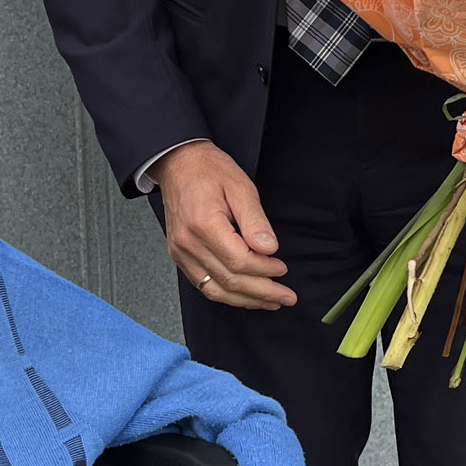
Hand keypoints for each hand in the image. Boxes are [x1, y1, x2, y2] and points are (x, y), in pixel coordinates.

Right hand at [149, 140, 295, 311]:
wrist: (178, 164)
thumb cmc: (209, 171)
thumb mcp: (241, 187)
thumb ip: (255, 220)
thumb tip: (268, 248)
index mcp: (204, 224)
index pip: (239, 261)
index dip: (264, 270)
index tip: (282, 268)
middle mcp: (188, 243)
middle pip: (229, 281)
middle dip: (261, 293)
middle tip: (286, 296)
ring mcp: (181, 252)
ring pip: (215, 290)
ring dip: (245, 300)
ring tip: (270, 302)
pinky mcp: (180, 256)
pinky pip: (203, 285)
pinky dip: (226, 295)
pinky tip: (245, 296)